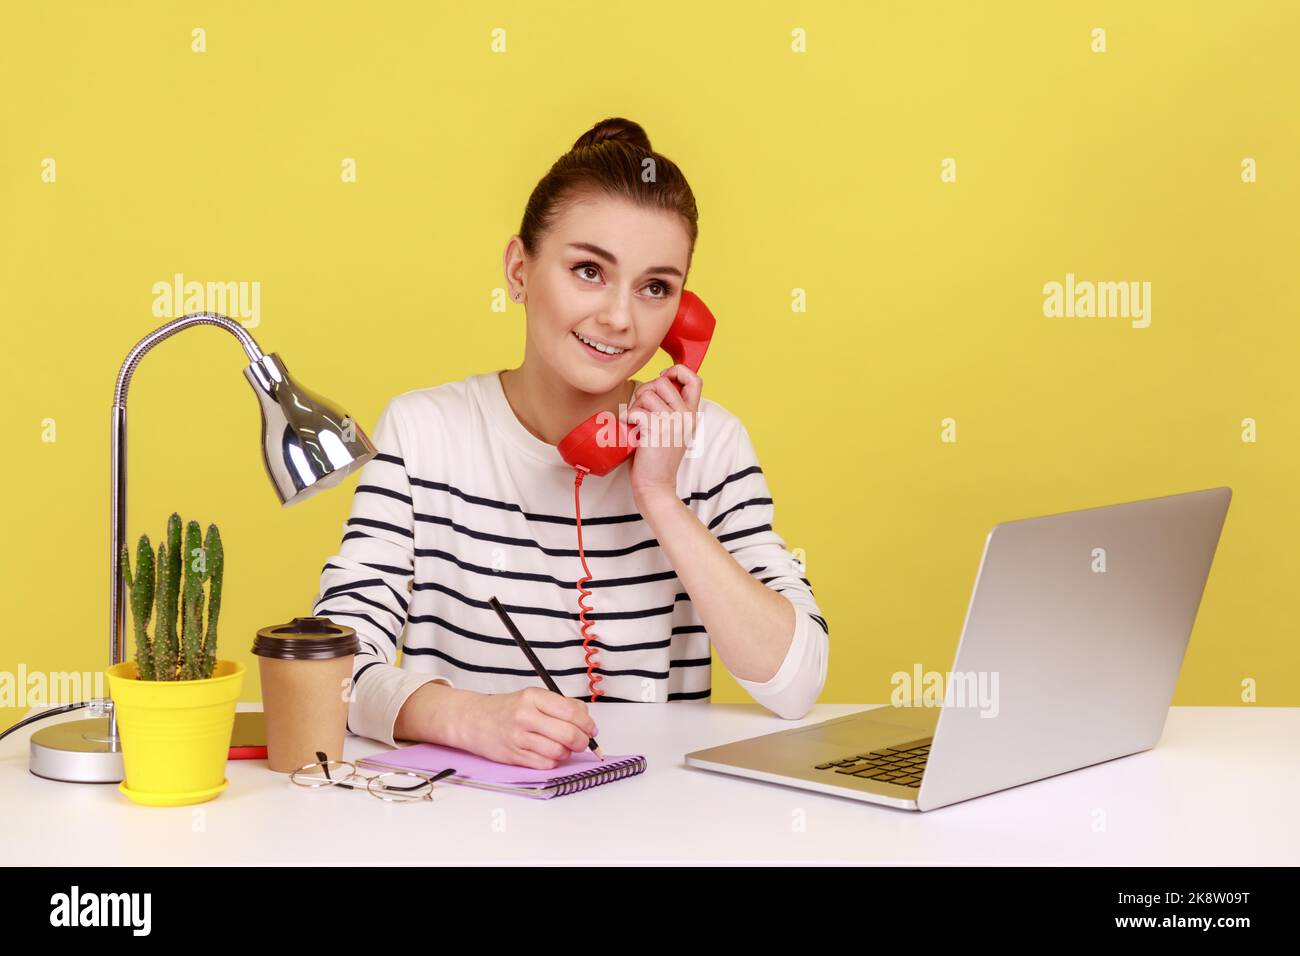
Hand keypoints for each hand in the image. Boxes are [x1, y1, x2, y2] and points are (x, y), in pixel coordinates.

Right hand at [454, 687, 597, 769]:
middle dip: (582, 741)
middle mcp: (525, 716)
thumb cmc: (508, 709)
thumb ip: (562, 705)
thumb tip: (587, 720)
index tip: (591, 729)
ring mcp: (518, 738)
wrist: (474, 720)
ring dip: (567, 752)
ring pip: (559, 752)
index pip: (572, 712)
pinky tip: (550, 753)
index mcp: (533, 697)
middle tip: (583, 741)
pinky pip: (545, 764)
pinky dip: (553, 761)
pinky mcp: (514, 756)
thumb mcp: (534, 697)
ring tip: (564, 747)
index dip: (587, 724)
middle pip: (568, 734)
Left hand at [621, 364, 702, 506]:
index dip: (677, 371)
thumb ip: (669, 411)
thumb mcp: (672, 431)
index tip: (663, 377)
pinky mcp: (657, 429)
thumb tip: (651, 390)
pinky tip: (630, 431)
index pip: (694, 379)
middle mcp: (685, 416)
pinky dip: (627, 418)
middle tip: (641, 410)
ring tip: (636, 425)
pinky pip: (636, 410)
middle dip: (645, 391)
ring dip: (635, 407)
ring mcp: (672, 422)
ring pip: (646, 394)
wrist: (656, 486)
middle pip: (662, 382)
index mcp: (690, 415)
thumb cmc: (657, 459)